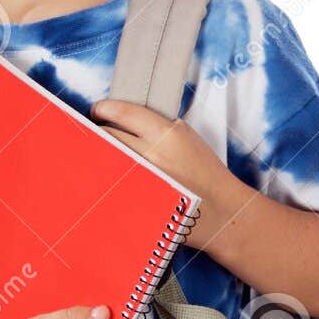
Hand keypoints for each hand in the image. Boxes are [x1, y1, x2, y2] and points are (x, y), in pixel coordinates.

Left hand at [88, 99, 242, 249]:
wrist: (221, 210)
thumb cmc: (205, 173)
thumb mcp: (187, 138)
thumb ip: (157, 126)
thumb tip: (123, 117)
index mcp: (167, 135)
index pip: (122, 112)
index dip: (104, 108)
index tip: (98, 110)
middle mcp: (152, 156)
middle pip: (107, 135)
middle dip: (99, 131)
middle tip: (97, 132)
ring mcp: (142, 180)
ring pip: (105, 159)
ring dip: (101, 153)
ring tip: (104, 154)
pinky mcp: (136, 200)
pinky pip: (111, 183)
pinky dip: (108, 177)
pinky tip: (111, 176)